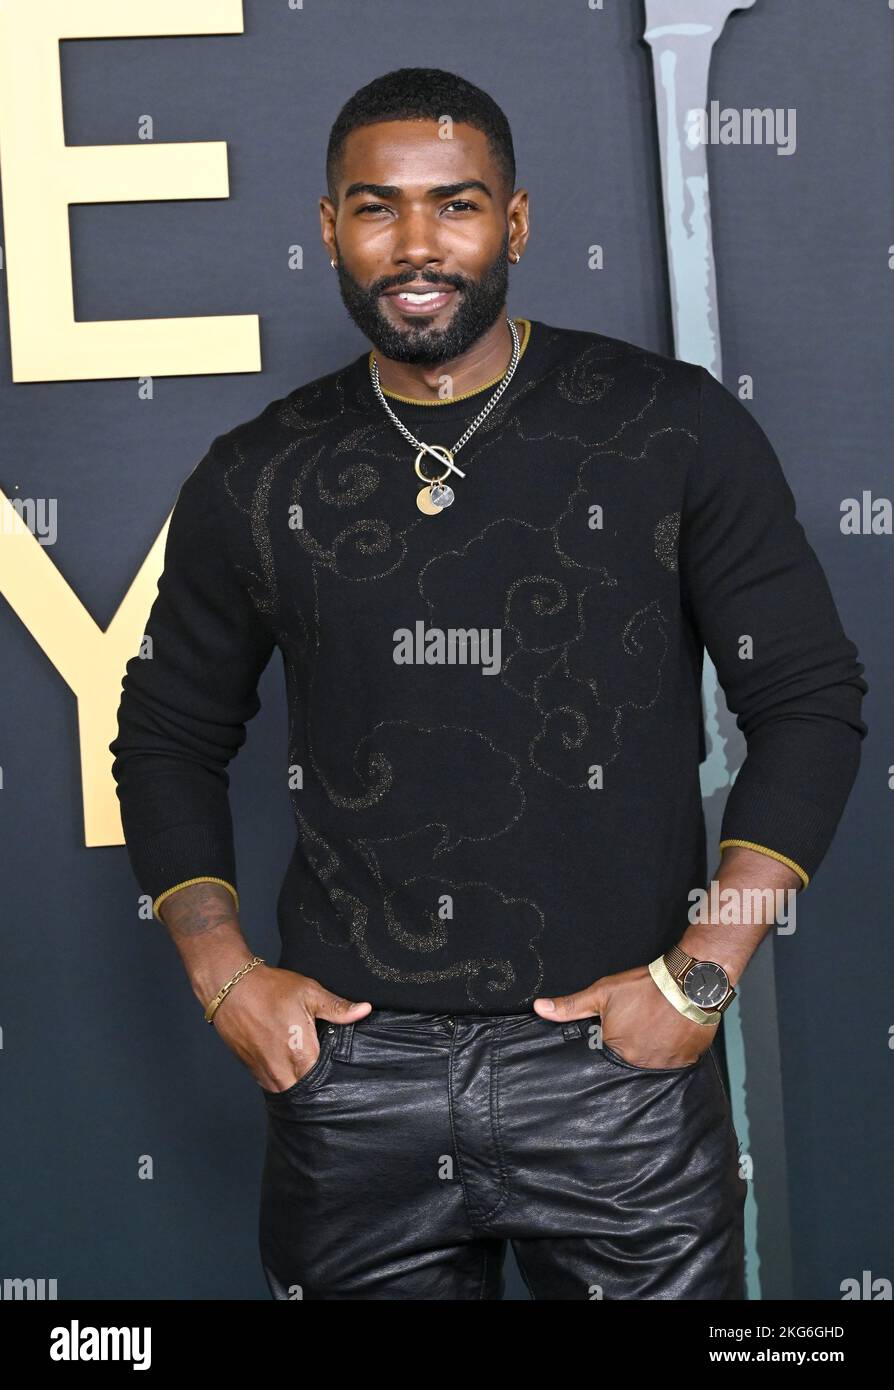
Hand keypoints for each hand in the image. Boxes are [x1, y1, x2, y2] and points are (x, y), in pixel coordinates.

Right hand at [208, 965, 371, 1091]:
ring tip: (311, 1070)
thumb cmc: (270, 989)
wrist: (230, 988)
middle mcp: (281, 1071)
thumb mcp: (309, 993)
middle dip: (319, 1086)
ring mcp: (264, 1073)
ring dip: (300, 1084)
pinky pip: (274, 1085)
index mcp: (300, 1055)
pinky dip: (284, 1079)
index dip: (336, 1078)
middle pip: (307, 1092)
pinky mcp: (252, 1071)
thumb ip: (337, 1008)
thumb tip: (364, 1010)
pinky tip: (291, 1066)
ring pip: (289, 1092)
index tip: (345, 1073)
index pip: (325, 1082)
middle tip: (329, 1072)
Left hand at [533, 964, 716, 1067]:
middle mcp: (639, 1063)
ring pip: (653, 1061)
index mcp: (615, 1049)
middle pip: (630, 1059)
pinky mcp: (686, 1061)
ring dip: (653, 1048)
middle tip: (642, 1023)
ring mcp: (664, 1065)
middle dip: (633, 1043)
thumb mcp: (602, 992)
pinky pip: (675, 1062)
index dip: (614, 1038)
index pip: (608, 1053)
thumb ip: (570, 1006)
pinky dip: (673, 1050)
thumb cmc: (643, 986)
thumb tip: (539, 1008)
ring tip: (657, 1027)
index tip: (624, 1025)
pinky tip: (672, 1033)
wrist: (688, 981)